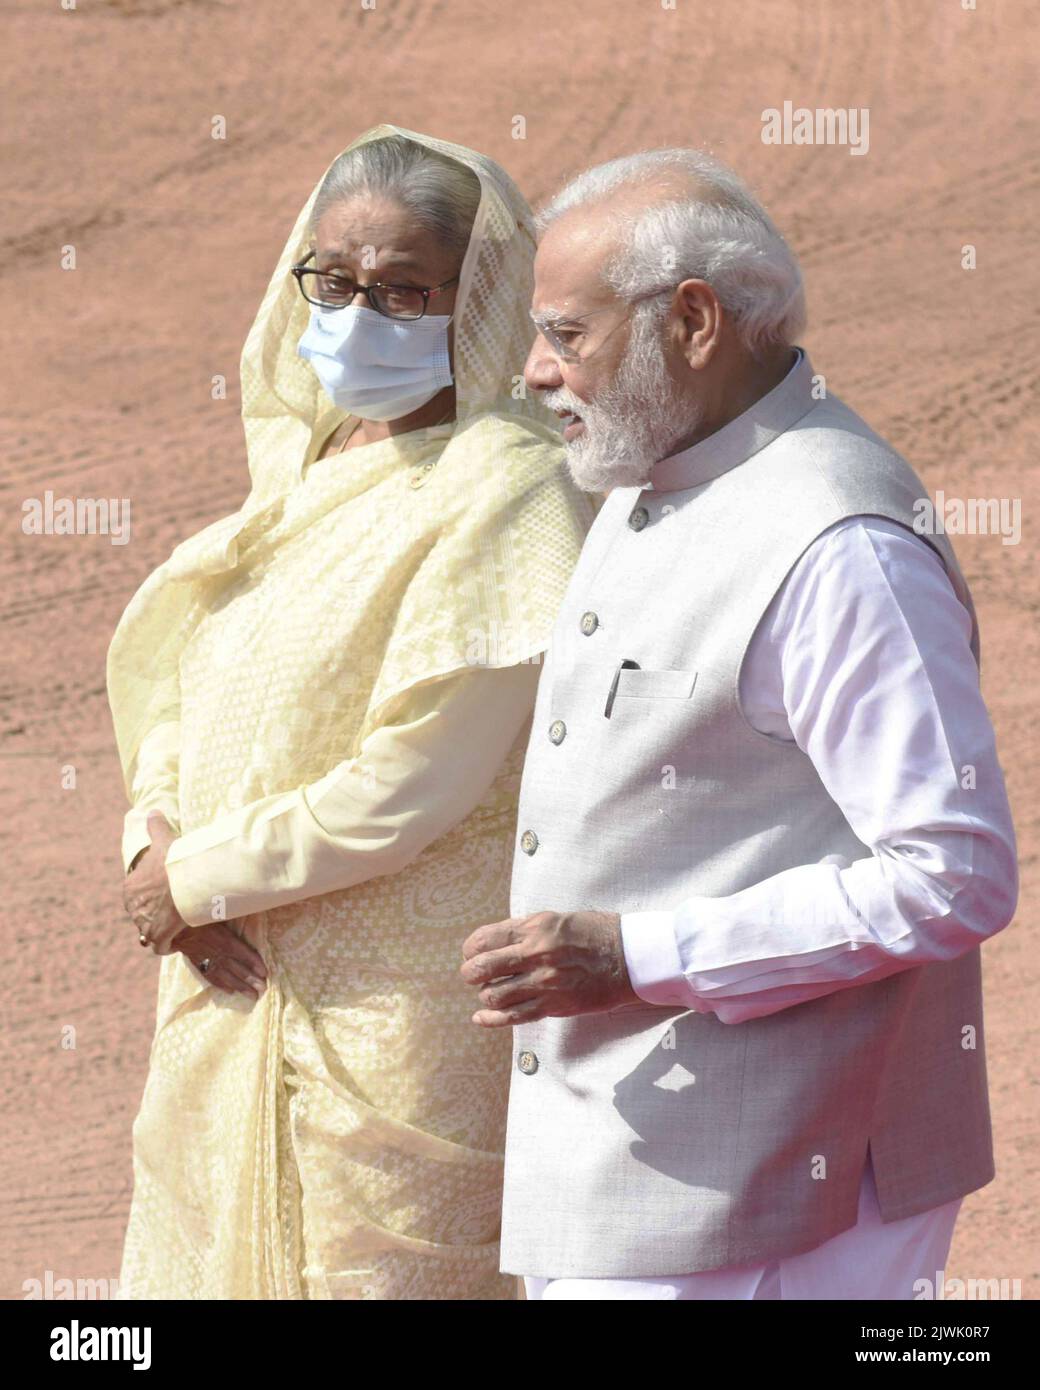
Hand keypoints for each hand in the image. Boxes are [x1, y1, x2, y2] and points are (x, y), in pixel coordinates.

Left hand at [123, 811, 186, 955]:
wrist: (185, 883)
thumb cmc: (172, 862)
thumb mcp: (163, 841)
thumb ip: (155, 827)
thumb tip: (152, 811)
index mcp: (131, 888)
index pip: (136, 896)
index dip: (151, 897)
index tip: (165, 896)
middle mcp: (133, 908)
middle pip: (142, 915)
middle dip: (154, 916)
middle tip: (173, 912)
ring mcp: (145, 924)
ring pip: (148, 932)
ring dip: (160, 932)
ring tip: (175, 927)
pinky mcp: (159, 937)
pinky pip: (159, 947)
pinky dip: (167, 946)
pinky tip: (178, 940)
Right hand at [170, 921, 267, 999]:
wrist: (173, 927)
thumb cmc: (198, 917)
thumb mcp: (216, 914)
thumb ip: (231, 916)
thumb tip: (247, 908)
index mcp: (222, 937)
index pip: (241, 952)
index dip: (253, 962)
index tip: (265, 972)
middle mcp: (216, 951)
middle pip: (236, 967)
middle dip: (250, 979)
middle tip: (263, 989)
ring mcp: (207, 960)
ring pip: (226, 976)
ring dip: (240, 987)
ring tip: (252, 995)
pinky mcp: (199, 965)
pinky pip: (212, 977)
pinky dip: (222, 986)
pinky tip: (232, 992)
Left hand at [459, 910, 640, 1025]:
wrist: (629, 957)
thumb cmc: (595, 933)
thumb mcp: (557, 919)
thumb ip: (526, 929)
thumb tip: (497, 941)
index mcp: (534, 928)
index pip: (484, 939)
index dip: (471, 948)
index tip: (471, 953)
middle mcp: (535, 954)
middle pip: (482, 968)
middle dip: (470, 973)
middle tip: (472, 975)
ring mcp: (544, 982)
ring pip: (494, 995)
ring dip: (485, 995)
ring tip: (490, 992)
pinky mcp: (553, 1005)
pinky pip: (513, 1016)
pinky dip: (491, 1019)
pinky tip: (481, 1017)